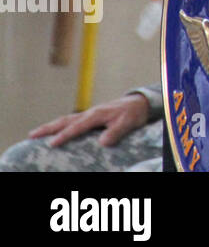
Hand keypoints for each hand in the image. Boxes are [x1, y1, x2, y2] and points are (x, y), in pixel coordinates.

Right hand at [28, 93, 149, 147]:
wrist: (139, 102)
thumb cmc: (133, 113)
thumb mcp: (128, 123)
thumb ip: (115, 132)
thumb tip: (102, 143)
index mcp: (97, 115)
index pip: (77, 127)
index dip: (64, 135)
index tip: (51, 144)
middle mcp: (90, 113)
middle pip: (65, 120)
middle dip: (48, 128)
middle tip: (31, 135)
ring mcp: (89, 113)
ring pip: (65, 119)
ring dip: (50, 126)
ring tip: (35, 134)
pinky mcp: (90, 116)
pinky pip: (71, 121)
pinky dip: (60, 125)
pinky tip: (54, 131)